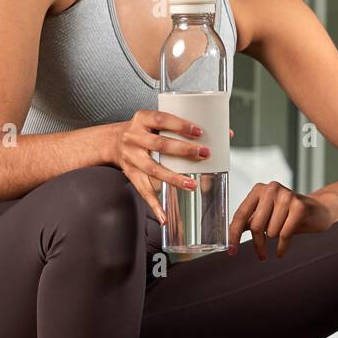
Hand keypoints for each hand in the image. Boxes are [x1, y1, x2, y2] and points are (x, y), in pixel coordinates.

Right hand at [111, 111, 234, 225]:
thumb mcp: (156, 121)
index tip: (199, 131)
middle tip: (204, 154)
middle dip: (183, 150)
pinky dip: (155, 206)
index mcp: (142, 119)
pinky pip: (143, 192)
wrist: (112, 141)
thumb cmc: (144, 130)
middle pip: (159, 145)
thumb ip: (184, 127)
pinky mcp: (131, 174)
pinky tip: (165, 217)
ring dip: (174, 178)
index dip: (180, 125)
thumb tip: (224, 134)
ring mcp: (131, 157)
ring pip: (153, 169)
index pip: (162, 119)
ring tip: (192, 184)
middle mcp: (134, 138)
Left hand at [228, 182, 334, 259]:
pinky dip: (282, 247)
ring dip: (274, 240)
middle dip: (258, 243)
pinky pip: (284, 234)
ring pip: (271, 231)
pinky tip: (281, 251)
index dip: (233, 235)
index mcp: (259, 190)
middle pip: (255, 225)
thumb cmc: (289, 214)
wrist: (319, 210)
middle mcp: (271, 189)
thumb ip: (248, 221)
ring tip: (281, 234)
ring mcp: (287, 196)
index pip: (240, 215)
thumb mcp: (266, 214)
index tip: (231, 251)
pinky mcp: (300, 207)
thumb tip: (228, 234)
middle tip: (261, 253)